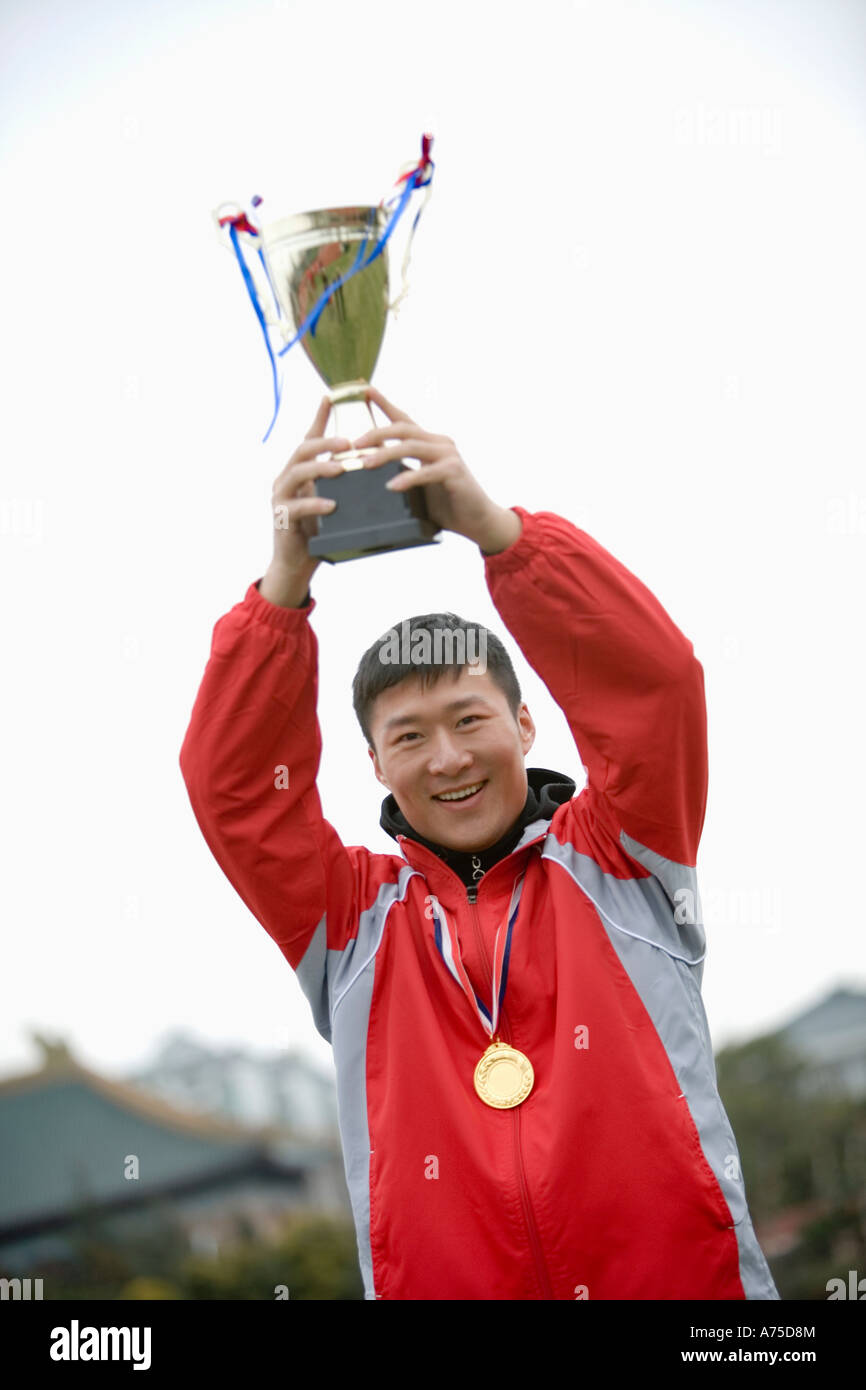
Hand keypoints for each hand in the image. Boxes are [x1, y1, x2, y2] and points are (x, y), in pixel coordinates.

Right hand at [266, 397, 349, 586]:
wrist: (297, 563)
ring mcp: (281, 498)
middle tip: (347, 442)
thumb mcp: (333, 500)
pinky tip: (331, 505)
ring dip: (320, 468)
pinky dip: (315, 504)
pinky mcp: (281, 518)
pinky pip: (297, 507)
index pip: (309, 439)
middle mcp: (286, 479)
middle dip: (324, 443)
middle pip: (302, 451)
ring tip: (341, 468)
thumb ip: (342, 483)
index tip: (331, 397)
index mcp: (299, 471)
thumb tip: (370, 464)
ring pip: (297, 473)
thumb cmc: (318, 530)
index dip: (319, 418)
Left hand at [352, 387, 521, 553]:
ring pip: (411, 446)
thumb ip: (401, 474)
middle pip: (403, 429)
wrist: (479, 521)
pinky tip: (392, 486)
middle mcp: (439, 443)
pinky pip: (426, 472)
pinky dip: (408, 479)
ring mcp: (448, 455)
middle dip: (376, 433)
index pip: (404, 420)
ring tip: (365, 464)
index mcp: (430, 443)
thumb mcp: (419, 486)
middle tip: (355, 443)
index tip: (365, 391)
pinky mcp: (454, 471)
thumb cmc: (447, 504)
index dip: (385, 404)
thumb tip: (371, 471)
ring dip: (385, 454)